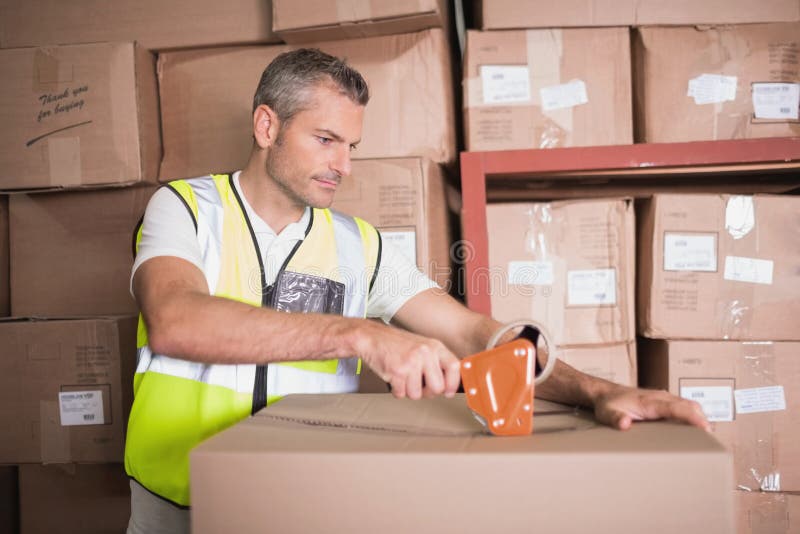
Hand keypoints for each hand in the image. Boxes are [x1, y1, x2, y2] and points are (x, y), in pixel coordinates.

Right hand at [357, 322, 460, 400]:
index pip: (454, 367)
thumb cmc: (397, 344)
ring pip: (417, 395)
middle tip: (419, 386)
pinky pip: (402, 394)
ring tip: (404, 378)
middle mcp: (424, 353)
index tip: (448, 392)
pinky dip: (397, 391)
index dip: (453, 383)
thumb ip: (437, 362)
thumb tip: (449, 385)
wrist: (372, 338)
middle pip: (437, 388)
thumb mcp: (423, 347)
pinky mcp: (397, 371)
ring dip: (409, 391)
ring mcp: (411, 362)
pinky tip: (394, 379)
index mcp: (434, 346)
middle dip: (427, 392)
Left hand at [594, 385, 710, 431]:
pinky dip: (693, 416)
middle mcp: (660, 397)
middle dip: (702, 420)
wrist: (605, 393)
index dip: (692, 417)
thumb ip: (615, 419)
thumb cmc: (608, 405)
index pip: (676, 408)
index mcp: (650, 402)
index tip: (705, 427)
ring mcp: (664, 398)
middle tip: (711, 441)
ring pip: (689, 405)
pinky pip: (684, 407)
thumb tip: (625, 424)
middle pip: (689, 406)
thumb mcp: (607, 414)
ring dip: (700, 418)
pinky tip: (696, 430)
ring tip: (706, 439)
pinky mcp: (665, 401)